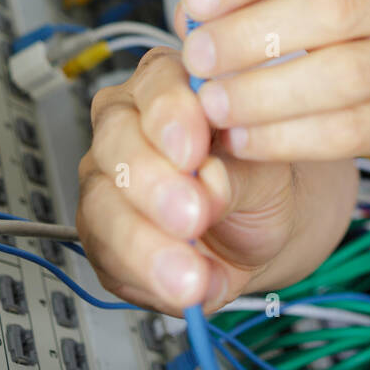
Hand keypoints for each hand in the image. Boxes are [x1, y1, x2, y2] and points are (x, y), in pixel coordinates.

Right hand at [76, 47, 352, 314]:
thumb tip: (211, 180)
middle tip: (191, 215)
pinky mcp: (102, 235)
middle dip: (154, 183)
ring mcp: (107, 179)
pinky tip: (184, 287)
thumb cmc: (259, 179)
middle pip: (117, 140)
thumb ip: (240, 169)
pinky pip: (108, 254)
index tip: (194, 151)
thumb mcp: (268, 166)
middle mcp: (127, 124)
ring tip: (191, 274)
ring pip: (104, 204)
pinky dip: (149, 276)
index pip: (156, 82)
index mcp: (170, 85)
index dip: (170, 116)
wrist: (259, 230)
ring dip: (148, 244)